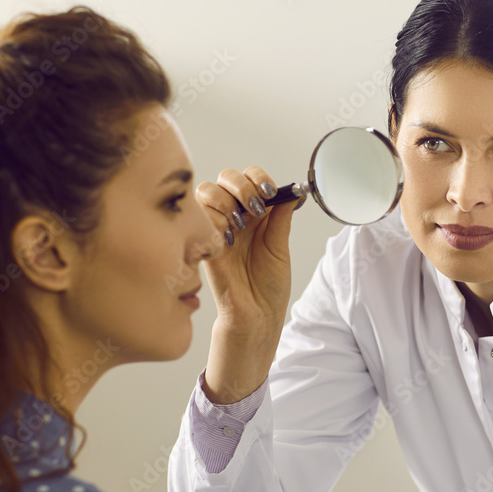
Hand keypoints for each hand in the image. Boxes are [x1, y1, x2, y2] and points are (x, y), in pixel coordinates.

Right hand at [195, 166, 297, 336]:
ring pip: (207, 190)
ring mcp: (218, 228)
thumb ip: (281, 217)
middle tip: (257, 207)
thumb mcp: (280, 246)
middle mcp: (235, 216)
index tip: (271, 192)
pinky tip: (229, 240)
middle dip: (242, 185)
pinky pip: (199, 216)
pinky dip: (216, 220)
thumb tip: (292, 190)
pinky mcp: (204, 242)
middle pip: (226, 177)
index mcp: (256, 214)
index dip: (258, 177)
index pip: (250, 178)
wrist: (257, 314)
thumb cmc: (269, 285)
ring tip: (241, 225)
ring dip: (226, 200)